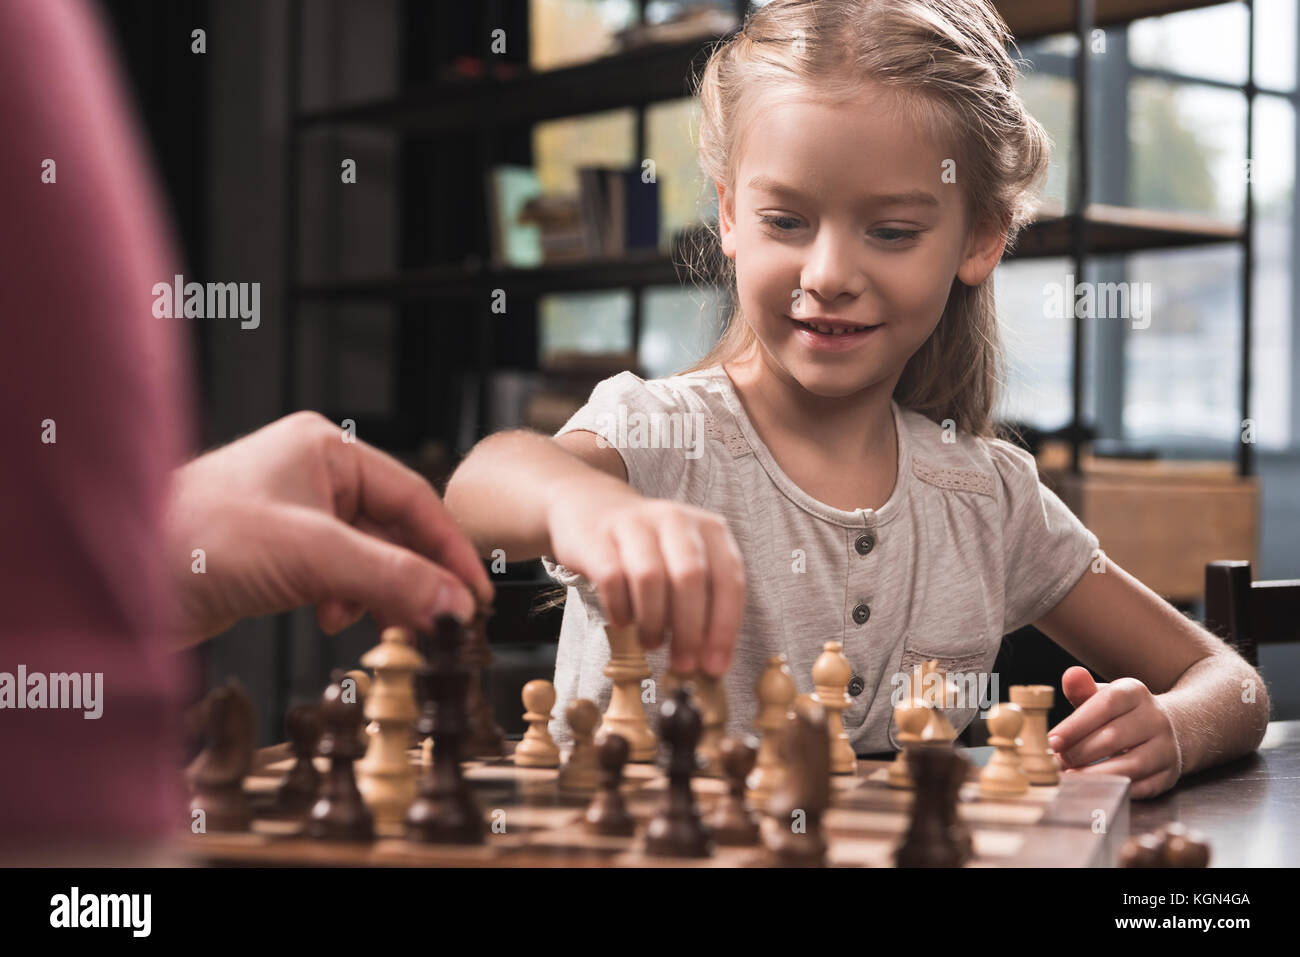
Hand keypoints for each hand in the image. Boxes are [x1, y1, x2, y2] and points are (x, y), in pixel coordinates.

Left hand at [166, 411, 492, 642]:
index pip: (413, 498)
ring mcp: (293, 517)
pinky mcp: (275, 556)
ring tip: (383, 624)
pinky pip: (335, 578)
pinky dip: (344, 603)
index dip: (449, 549)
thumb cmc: (194, 537)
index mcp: (326, 450)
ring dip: (378, 594)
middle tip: (439, 620)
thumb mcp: (311, 554)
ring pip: (366, 558)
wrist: (115, 576)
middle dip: (413, 577)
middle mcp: (312, 477)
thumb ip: (390, 577)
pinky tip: (330, 619)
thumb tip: (452, 603)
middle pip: (392, 530)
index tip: (474, 594)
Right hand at [546, 489, 744, 676]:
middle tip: (682, 663)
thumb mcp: (686, 563)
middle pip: (690, 578)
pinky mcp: (600, 536)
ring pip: (651, 578)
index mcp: (710, 529)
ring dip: (654, 622)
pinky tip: (624, 621)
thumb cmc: (648, 549)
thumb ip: (703, 604)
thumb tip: (709, 663)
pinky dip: (621, 609)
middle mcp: (676, 520)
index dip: (724, 628)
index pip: (728, 580)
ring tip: (652, 642)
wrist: (592, 508)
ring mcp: (636, 524)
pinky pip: (612, 579)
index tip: (714, 666)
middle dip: (689, 630)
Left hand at [1047, 666, 1181, 799]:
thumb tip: (1071, 675)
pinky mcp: (1169, 775)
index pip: (1105, 706)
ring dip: (1095, 774)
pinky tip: (1095, 789)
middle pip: (1114, 738)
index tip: (1053, 741)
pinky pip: (1142, 787)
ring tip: (1070, 776)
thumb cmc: (1120, 713)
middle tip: (1056, 761)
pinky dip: (1116, 789)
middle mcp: (1156, 719)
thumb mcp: (1103, 696)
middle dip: (1080, 752)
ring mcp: (1166, 748)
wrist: (1165, 729)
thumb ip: (1083, 689)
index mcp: (1135, 693)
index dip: (1076, 725)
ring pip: (1130, 766)